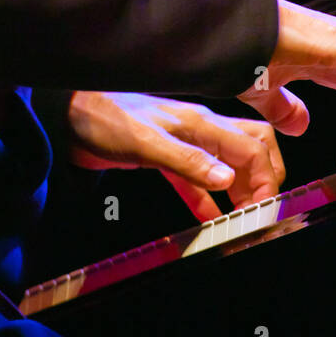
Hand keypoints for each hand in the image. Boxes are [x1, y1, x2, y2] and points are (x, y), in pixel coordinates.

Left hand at [65, 90, 284, 221]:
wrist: (69, 115)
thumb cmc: (105, 119)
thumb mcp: (146, 142)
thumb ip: (187, 161)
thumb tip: (227, 180)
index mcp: (201, 122)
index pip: (254, 147)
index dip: (266, 179)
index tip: (263, 210)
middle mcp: (199, 130)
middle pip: (251, 149)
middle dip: (265, 179)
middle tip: (259, 213)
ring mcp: (183, 144)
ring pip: (228, 166)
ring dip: (240, 193)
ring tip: (242, 222)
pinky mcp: (165, 158)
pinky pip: (197, 182)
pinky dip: (209, 201)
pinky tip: (212, 221)